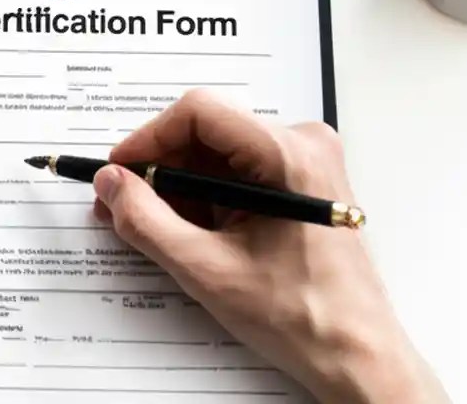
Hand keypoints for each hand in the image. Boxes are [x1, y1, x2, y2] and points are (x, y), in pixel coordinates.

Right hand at [93, 91, 447, 403]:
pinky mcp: (301, 184)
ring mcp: (306, 163)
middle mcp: (304, 146)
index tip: (119, 170)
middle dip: (159, 167)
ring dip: (179, 186)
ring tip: (151, 226)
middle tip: (123, 203)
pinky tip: (187, 231)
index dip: (149, 138)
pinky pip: (240, 172)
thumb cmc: (302, 316)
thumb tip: (110, 183)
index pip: (200, 112)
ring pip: (220, 153)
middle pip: (208, 131)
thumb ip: (147, 221)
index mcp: (289, 155)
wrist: (356, 353)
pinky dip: (206, 197)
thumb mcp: (206, 269)